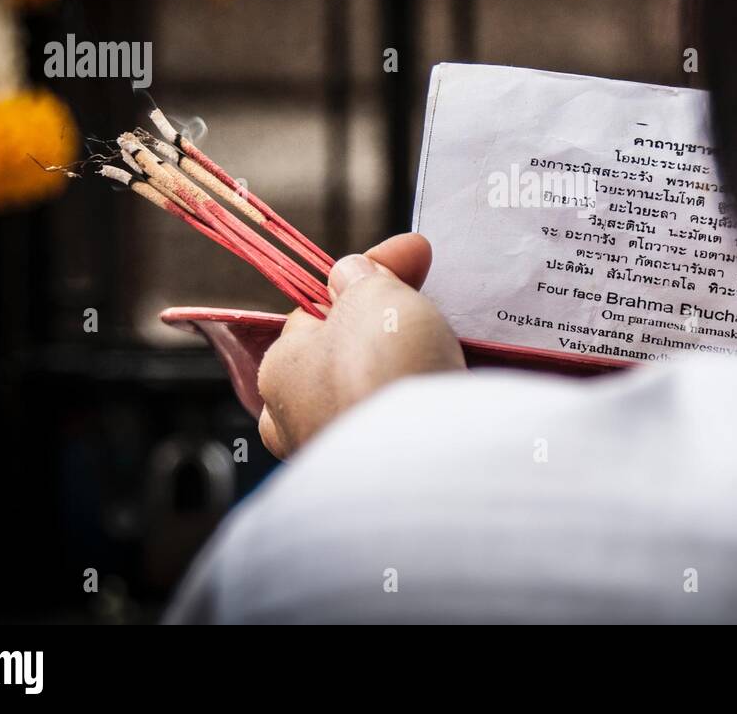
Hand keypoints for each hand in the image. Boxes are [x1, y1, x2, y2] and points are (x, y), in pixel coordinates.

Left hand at [256, 232, 465, 457]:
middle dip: (388, 332)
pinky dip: (433, 410)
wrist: (425, 459)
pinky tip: (457, 393)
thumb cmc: (382, 375)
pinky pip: (411, 430)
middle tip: (429, 310)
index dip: (366, 280)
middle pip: (351, 356)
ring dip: (414, 371)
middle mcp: (300, 420)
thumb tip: (352, 273)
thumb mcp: (372, 296)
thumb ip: (362, 277)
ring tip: (452, 351)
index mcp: (279, 369)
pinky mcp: (387, 481)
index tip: (413, 255)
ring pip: (381, 397)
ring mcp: (343, 457)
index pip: (317, 313)